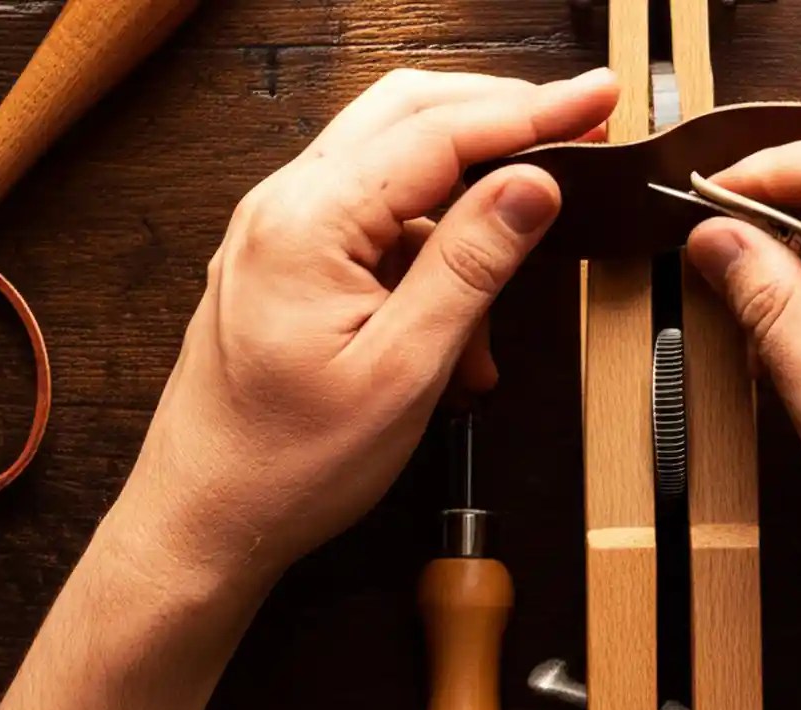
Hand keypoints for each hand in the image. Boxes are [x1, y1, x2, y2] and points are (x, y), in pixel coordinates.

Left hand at [116, 68, 617, 584]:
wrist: (206, 520)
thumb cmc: (285, 464)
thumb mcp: (403, 371)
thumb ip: (470, 265)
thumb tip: (530, 186)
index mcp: (305, 223)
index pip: (437, 132)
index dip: (529, 110)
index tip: (594, 99)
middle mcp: (284, 207)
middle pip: (410, 115)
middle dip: (501, 121)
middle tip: (575, 127)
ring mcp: (284, 231)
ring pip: (400, 174)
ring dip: (467, 221)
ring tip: (492, 321)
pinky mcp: (294, 260)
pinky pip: (380, 228)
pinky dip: (434, 262)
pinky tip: (458, 337)